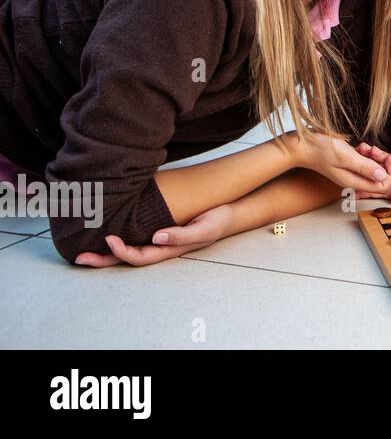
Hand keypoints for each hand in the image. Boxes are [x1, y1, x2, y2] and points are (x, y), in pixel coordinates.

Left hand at [74, 205, 235, 267]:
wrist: (228, 212)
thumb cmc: (217, 220)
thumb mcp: (203, 228)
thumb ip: (181, 234)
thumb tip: (157, 237)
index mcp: (169, 250)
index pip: (139, 256)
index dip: (121, 251)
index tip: (108, 239)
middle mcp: (159, 247)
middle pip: (126, 258)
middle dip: (103, 259)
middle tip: (79, 257)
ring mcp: (158, 239)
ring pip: (127, 249)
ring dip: (105, 251)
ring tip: (83, 250)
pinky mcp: (157, 227)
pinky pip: (133, 236)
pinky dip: (117, 237)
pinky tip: (105, 230)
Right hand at [290, 132, 390, 193]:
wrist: (302, 146)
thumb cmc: (320, 151)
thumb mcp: (345, 157)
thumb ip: (364, 167)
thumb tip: (383, 176)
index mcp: (354, 182)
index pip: (383, 185)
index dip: (389, 171)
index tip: (386, 157)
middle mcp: (355, 179)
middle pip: (381, 175)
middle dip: (382, 161)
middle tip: (373, 150)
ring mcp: (352, 171)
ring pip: (374, 166)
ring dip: (374, 155)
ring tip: (364, 147)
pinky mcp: (350, 163)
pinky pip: (366, 160)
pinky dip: (366, 152)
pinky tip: (360, 146)